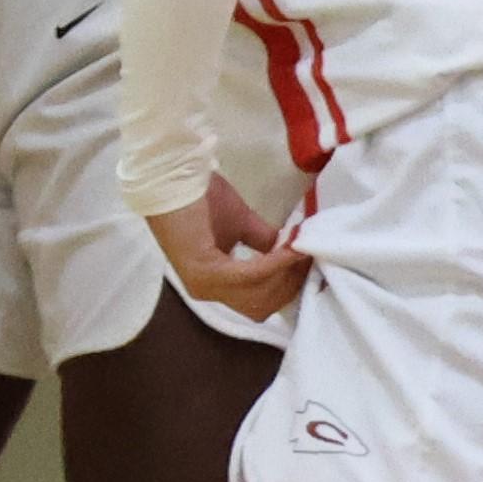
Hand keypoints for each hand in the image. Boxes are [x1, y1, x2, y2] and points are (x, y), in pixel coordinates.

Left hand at [146, 177, 310, 323]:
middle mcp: (206, 291)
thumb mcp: (243, 224)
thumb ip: (265, 243)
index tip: (307, 263)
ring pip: (259, 295)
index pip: (258, 302)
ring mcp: (203, 285)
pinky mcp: (204, 272)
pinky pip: (249, 276)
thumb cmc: (201, 196)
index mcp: (213, 284)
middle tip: (309, 258)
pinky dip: (273, 264)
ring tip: (301, 249)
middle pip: (262, 305)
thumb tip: (294, 251)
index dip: (285, 286)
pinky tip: (289, 249)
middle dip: (290, 284)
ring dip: (285, 273)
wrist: (173, 176)